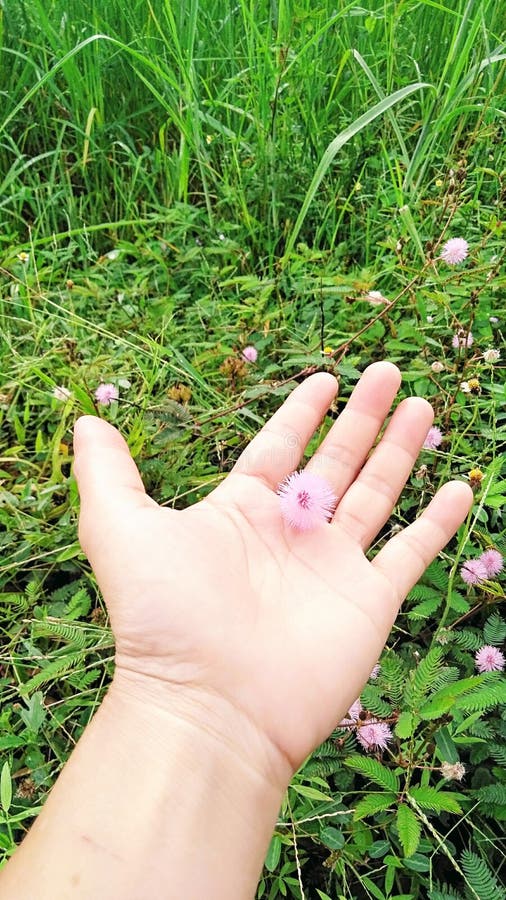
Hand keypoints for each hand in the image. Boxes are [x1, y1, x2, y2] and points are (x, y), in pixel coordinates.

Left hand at [73, 362, 471, 784]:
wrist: (210, 707)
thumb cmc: (163, 617)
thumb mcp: (119, 529)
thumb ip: (106, 473)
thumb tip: (86, 421)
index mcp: (240, 513)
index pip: (279, 448)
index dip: (301, 412)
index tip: (326, 377)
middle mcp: (289, 536)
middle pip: (335, 460)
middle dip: (363, 416)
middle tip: (390, 371)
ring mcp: (331, 569)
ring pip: (376, 494)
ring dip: (401, 450)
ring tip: (423, 405)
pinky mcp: (368, 602)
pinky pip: (411, 552)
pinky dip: (437, 520)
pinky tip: (459, 484)